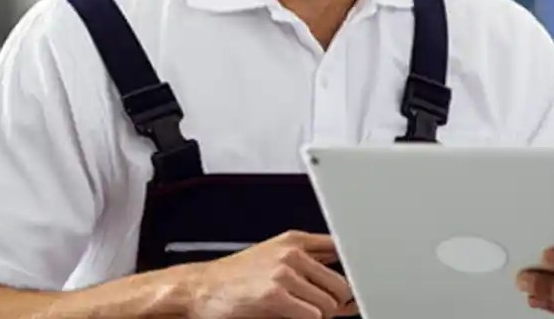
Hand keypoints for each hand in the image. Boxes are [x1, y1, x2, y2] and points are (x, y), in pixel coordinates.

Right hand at [190, 230, 357, 318]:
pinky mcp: (274, 296)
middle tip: (316, 309)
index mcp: (295, 241)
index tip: (354, 287)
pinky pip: (311, 316)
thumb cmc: (235, 278)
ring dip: (318, 315)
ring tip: (299, 313)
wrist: (198, 288)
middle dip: (333, 303)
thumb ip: (312, 272)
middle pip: (340, 284)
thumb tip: (344, 293)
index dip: (351, 273)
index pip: (342, 250)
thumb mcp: (276, 262)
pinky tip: (291, 316)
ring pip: (328, 304)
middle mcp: (292, 253)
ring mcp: (284, 274)